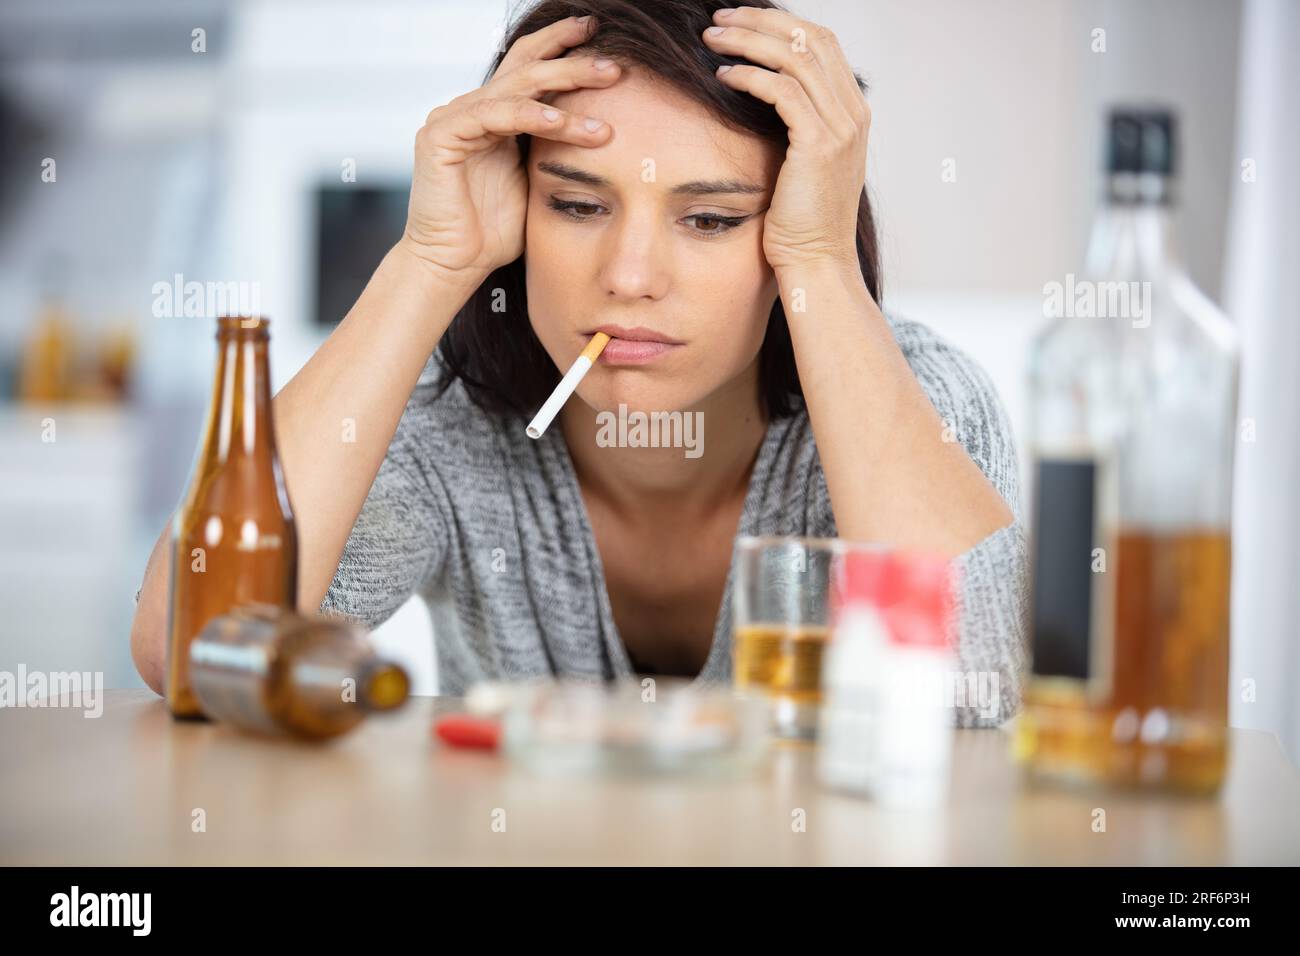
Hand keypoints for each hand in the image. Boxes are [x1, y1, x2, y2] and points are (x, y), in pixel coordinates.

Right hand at [401, 15, 620, 279]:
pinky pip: (493, 114)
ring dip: (565, 83)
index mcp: (495, 116)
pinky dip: (530, 115)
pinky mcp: (440, 136)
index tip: (604, 39)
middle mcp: (472, 109)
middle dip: (573, 59)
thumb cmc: (494, 232)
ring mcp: (453, 119)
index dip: (563, 48)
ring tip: (605, 84)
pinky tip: (561, 121)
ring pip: (516, 87)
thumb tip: (605, 127)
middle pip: (527, 67)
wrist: (454, 266)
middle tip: (614, 61)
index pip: (530, 67)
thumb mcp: (538, 180)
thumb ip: (555, 148)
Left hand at [703, 7, 868, 274]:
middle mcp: (853, 114)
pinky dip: (750, 76)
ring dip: (749, 41)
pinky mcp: (819, 145)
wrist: (816, 262)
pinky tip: (723, 77)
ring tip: (712, 40)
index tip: (742, 21)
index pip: (822, 44)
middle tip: (719, 19)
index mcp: (853, 113)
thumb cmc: (799, 221)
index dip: (781, 24)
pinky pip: (783, 91)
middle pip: (811, 39)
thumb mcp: (803, 163)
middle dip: (762, 22)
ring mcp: (841, 128)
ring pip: (796, 57)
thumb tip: (760, 93)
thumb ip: (796, 125)